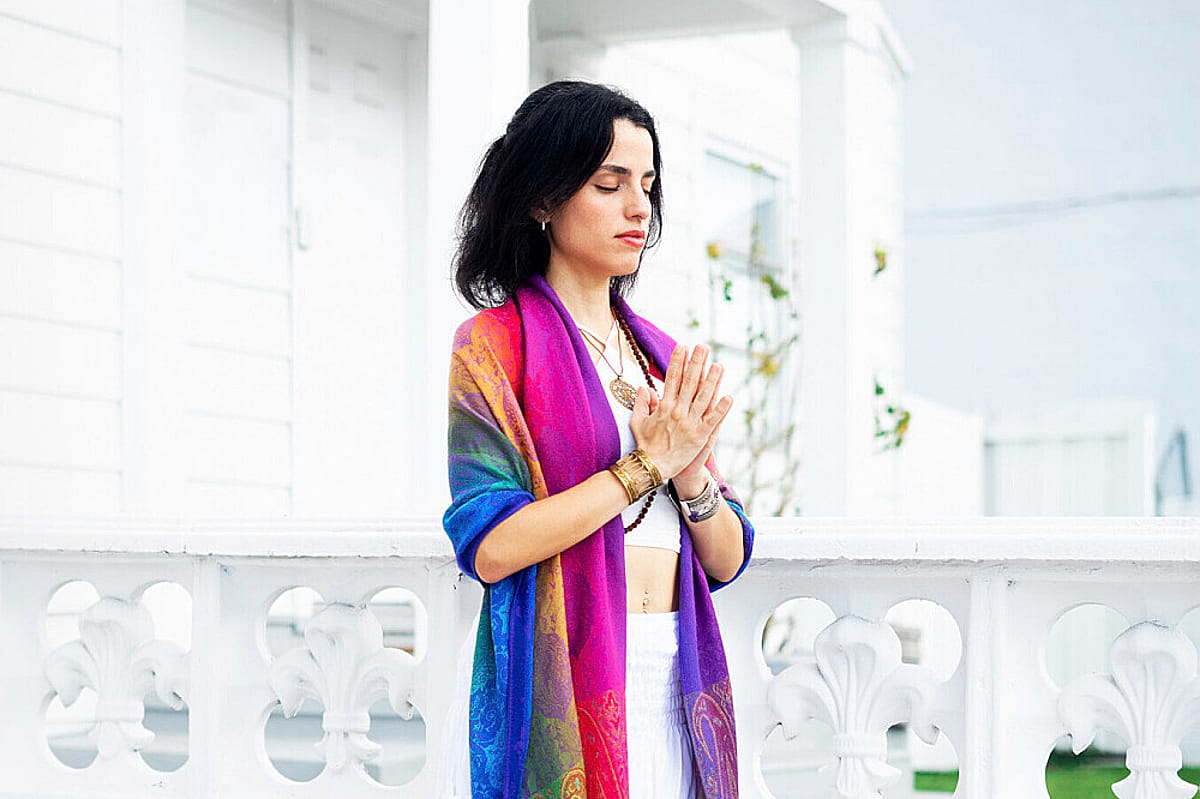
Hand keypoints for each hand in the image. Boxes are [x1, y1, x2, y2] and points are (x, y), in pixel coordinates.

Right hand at [629, 345, 732, 480]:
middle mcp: (678, 411)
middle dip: (696, 363)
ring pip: (704, 397)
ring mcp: (690, 423)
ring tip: (719, 365)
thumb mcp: (637, 422)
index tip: (683, 347)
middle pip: (690, 382)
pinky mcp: (699, 436)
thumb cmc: (645, 445)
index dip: (678, 361)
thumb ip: (641, 403)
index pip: (672, 378)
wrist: (652, 467)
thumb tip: (643, 387)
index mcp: (664, 406)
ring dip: (712, 380)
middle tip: (703, 347)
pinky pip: (712, 420)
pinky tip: (729, 396)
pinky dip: (721, 408)